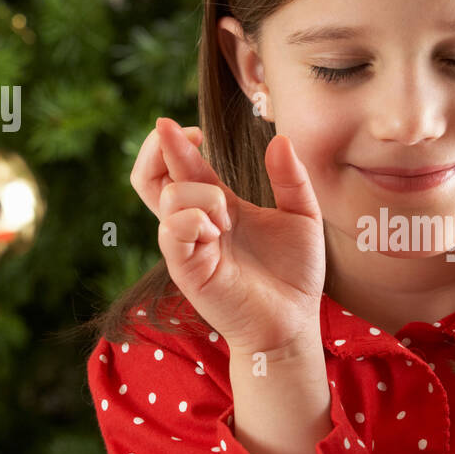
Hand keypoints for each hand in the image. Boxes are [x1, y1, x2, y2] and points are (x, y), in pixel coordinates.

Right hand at [129, 117, 324, 355]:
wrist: (295, 322)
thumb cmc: (295, 274)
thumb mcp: (303, 216)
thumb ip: (291, 177)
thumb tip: (281, 139)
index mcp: (219, 206)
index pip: (181, 166)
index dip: (178, 142)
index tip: (197, 131)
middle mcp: (197, 223)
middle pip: (151, 177)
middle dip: (159, 148)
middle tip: (184, 136)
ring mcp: (189, 246)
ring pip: (167, 197)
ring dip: (199, 192)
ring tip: (226, 216)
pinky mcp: (188, 270)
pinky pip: (171, 231)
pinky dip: (192, 219)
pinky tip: (217, 230)